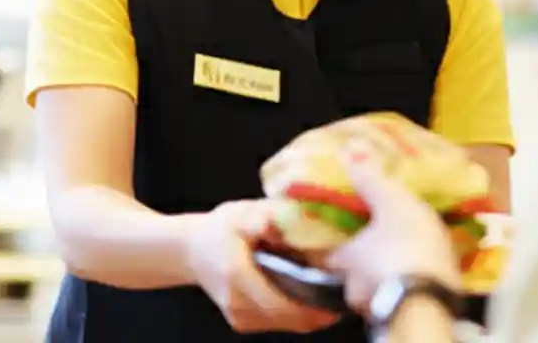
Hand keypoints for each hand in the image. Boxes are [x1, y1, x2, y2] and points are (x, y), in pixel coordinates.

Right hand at [184, 200, 340, 333]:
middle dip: (320, 308)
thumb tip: (289, 218)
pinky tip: (312, 295)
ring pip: (287, 325)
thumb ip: (266, 216)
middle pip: (290, 319)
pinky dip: (297, 313)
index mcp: (237, 276)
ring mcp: (239, 317)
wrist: (191, 249)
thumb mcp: (242, 214)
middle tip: (346, 291)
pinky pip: (279, 323)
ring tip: (333, 291)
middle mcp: (237, 303)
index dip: (314, 304)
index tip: (340, 294)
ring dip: (311, 312)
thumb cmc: (221, 228)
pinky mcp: (243, 322)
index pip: (282, 303)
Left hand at [326, 144, 460, 313]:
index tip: (342, 235)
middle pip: (350, 274)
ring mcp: (374, 306)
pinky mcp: (400, 317)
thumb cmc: (407, 249)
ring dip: (386, 277)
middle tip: (380, 248)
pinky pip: (398, 299)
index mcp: (345, 257)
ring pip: (374, 289)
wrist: (431, 303)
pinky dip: (406, 289)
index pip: (328, 251)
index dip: (335, 242)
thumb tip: (348, 148)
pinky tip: (421, 281)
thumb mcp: (391, 203)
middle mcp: (352, 286)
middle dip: (364, 262)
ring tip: (406, 264)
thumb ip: (371, 179)